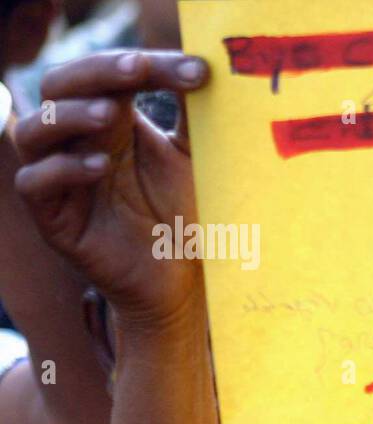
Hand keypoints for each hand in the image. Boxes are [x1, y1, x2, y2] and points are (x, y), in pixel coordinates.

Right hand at [12, 51, 209, 331]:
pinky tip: (99, 167)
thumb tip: (211, 66)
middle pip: (60, 86)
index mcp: (112, 121)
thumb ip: (197, 117)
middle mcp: (79, 142)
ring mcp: (61, 180)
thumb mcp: (195, 161)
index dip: (147, 65)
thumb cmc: (186, 217)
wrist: (181, 282)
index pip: (110, 74)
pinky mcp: (55, 220)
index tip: (198, 70)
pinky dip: (62, 169)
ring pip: (34, 130)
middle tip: (138, 70)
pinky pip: (35, 184)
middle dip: (97, 72)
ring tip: (109, 115)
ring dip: (69, 116)